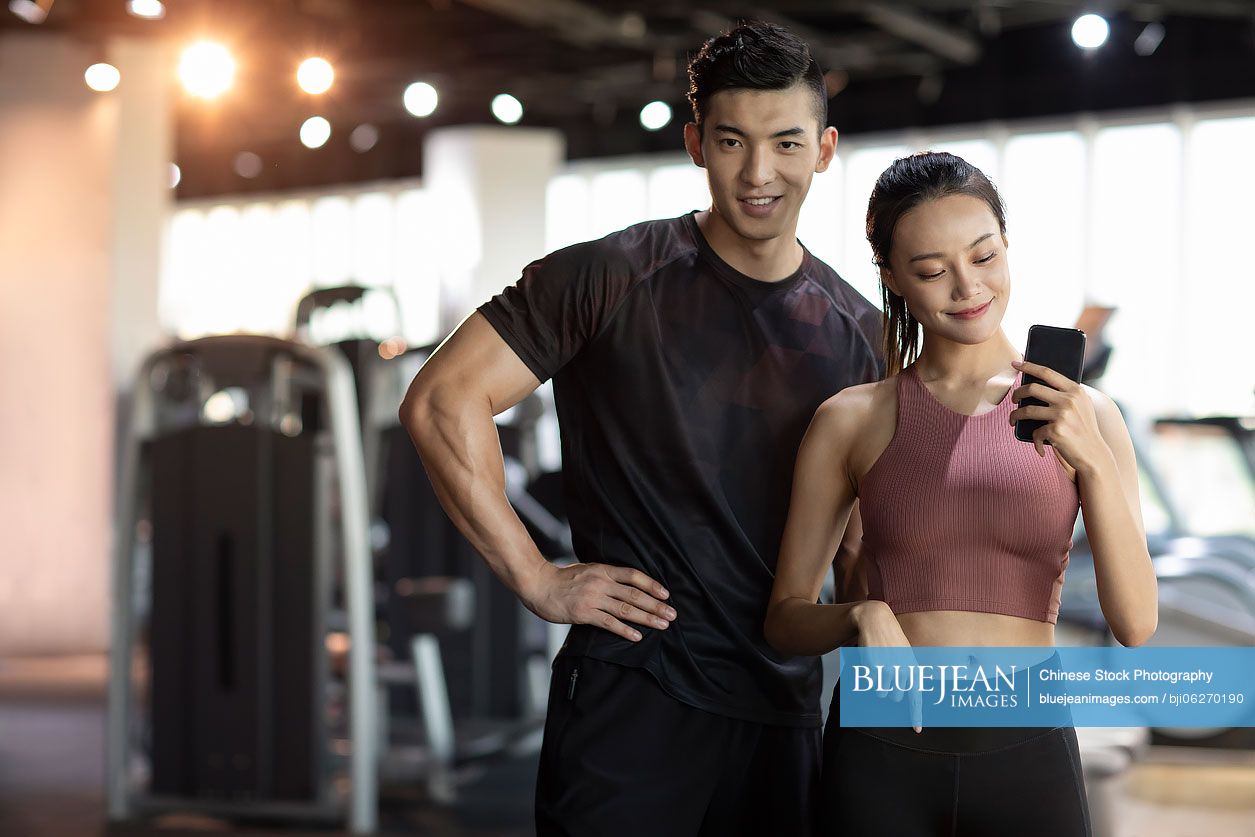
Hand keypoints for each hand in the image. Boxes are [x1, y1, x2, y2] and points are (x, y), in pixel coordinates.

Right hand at [522, 561, 674, 641]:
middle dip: (656, 605)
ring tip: (662, 625)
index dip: (652, 585)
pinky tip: (637, 637)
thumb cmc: (562, 579)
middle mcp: (601, 582)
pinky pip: (609, 623)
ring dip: (647, 618)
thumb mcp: (587, 570)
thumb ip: (605, 576)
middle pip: (635, 594)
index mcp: (603, 570)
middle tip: (672, 614)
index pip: (634, 576)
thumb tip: (625, 584)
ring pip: (626, 609)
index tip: (666, 594)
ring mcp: (593, 598)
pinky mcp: (584, 613)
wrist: (538, 585)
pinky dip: (625, 630)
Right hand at [853, 601, 922, 731]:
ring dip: (879, 686)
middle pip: (896, 697)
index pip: (916, 697)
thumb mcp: (905, 654)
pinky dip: (870, 679)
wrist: (876, 620)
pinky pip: (871, 684)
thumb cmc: (891, 639)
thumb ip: (908, 673)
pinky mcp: (873, 667)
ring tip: (879, 669)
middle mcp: (903, 670)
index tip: (917, 730)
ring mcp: (888, 669)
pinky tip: (871, 664)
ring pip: (883, 693)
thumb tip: (908, 694)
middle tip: (887, 676)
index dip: (916, 715)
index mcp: (913, 668)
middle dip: (891, 691)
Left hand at [1009, 359, 1111, 472]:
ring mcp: (1062, 415)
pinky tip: (1039, 447)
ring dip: (1015, 415)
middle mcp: (1069, 400)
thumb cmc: (1083, 430)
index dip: (1029, 366)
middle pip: (1032, 388)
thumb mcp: (1081, 406)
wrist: (1094, 454)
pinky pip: (1035, 432)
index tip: (1016, 363)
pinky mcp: (1056, 430)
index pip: (1047, 372)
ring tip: (1013, 420)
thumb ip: (1065, 394)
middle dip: (1017, 393)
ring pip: (1027, 410)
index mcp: (1075, 390)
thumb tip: (1036, 384)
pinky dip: (1035, 440)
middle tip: (1013, 400)